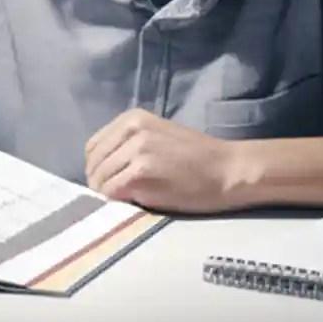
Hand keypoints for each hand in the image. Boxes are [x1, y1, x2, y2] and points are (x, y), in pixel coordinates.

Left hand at [84, 108, 244, 213]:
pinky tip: (133, 203)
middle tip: (116, 197)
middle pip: (94, 163)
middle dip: (99, 183)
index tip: (108, 182)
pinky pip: (113, 191)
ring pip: (100, 178)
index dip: (97, 168)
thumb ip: (128, 146)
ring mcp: (136, 149)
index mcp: (132, 118)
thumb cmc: (198, 159)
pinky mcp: (141, 172)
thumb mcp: (157, 138)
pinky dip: (116, 201)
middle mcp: (131, 129)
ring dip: (107, 194)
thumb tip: (101, 170)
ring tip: (126, 201)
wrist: (228, 170)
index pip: (94, 146)